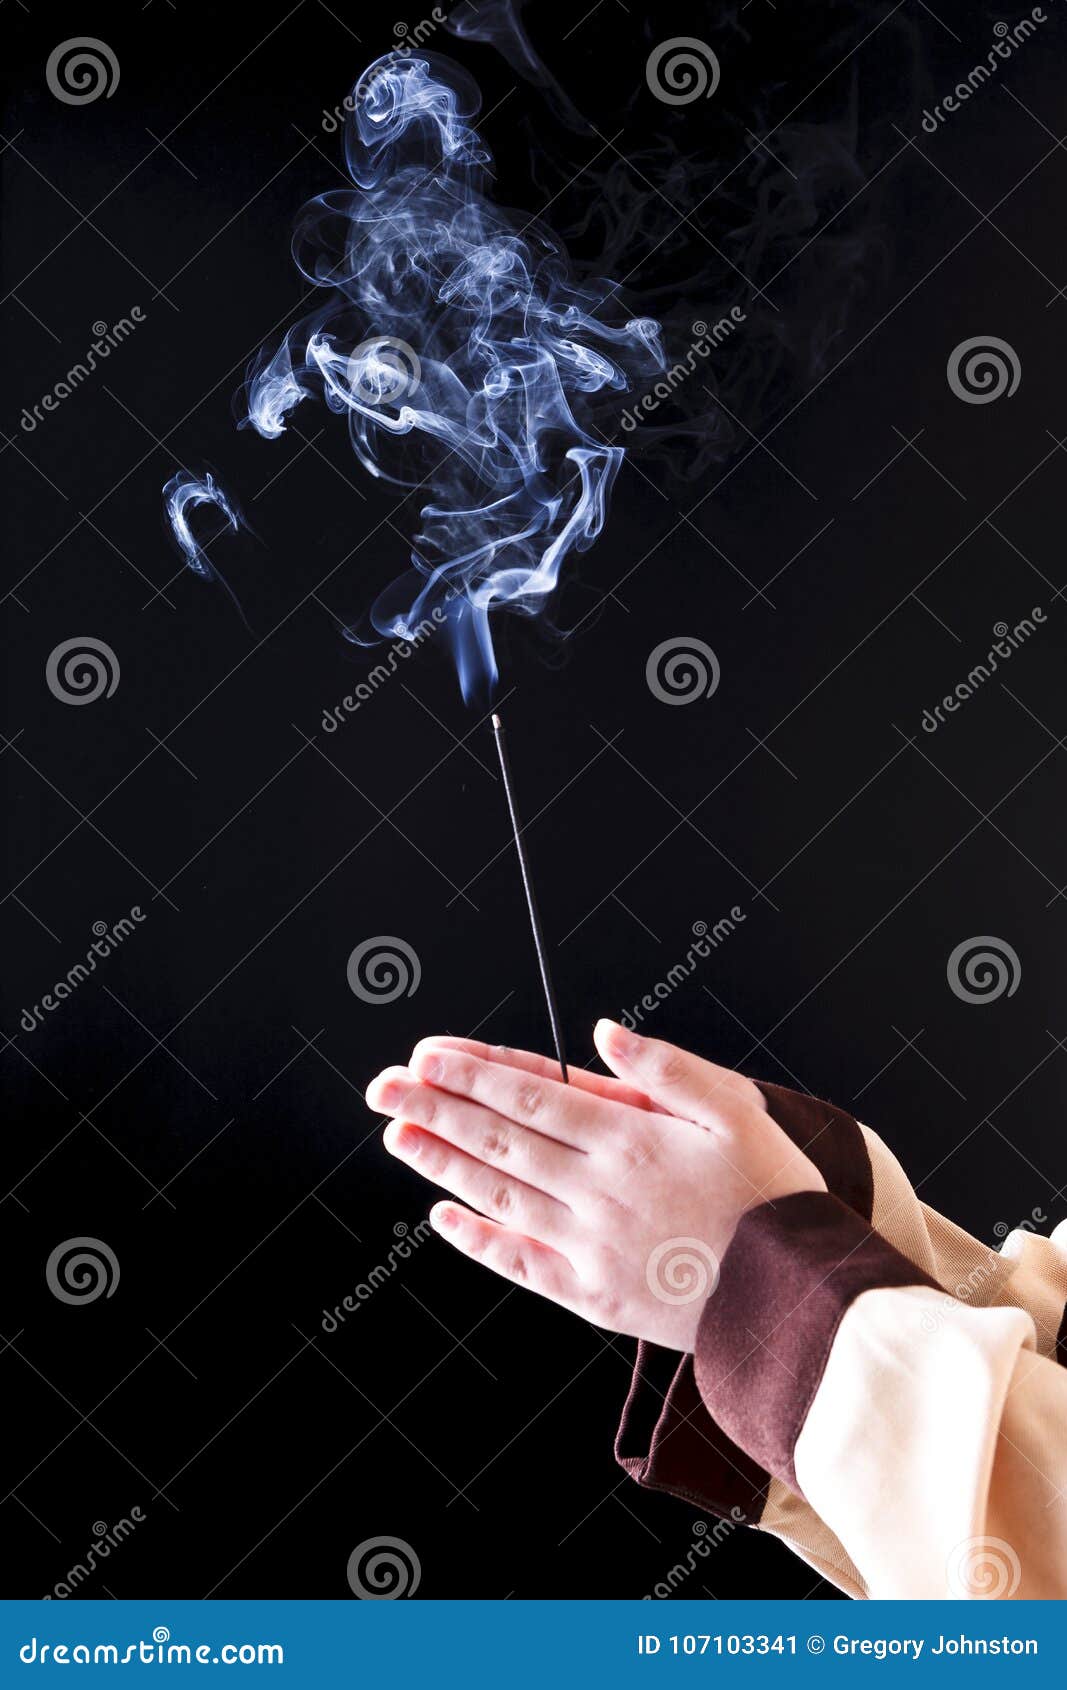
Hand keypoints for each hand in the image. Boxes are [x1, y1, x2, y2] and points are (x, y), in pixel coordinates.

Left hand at [367, 1021, 824, 1351]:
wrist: (799, 1300)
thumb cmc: (776, 1197)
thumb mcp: (739, 1112)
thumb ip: (668, 1068)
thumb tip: (603, 1034)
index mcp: (632, 1140)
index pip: (532, 1097)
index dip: (472, 1075)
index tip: (427, 1055)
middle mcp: (599, 1192)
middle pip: (499, 1141)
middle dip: (435, 1108)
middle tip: (382, 1086)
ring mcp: (591, 1248)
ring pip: (499, 1196)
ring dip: (441, 1164)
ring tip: (396, 1135)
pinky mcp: (594, 1297)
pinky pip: (522, 1264)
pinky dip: (478, 1241)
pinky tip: (442, 1219)